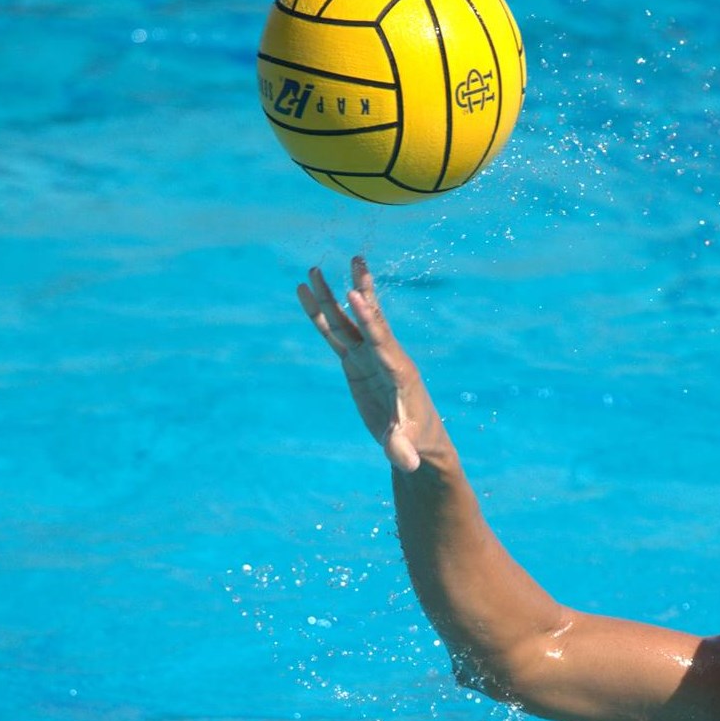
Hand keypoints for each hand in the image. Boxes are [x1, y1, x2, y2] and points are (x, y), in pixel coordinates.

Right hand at [297, 256, 438, 472]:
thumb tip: (404, 461)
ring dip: (331, 297)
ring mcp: (367, 356)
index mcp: (398, 371)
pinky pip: (333, 334)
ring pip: (346, 321)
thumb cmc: (415, 441)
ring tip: (314, 269)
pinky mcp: (354, 362)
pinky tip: (304, 294)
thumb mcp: (408, 446)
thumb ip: (402, 449)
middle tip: (356, 260)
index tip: (357, 294)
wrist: (415, 439)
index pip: (381, 340)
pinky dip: (319, 316)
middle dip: (360, 292)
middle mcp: (384, 356)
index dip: (369, 318)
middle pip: (369, 319)